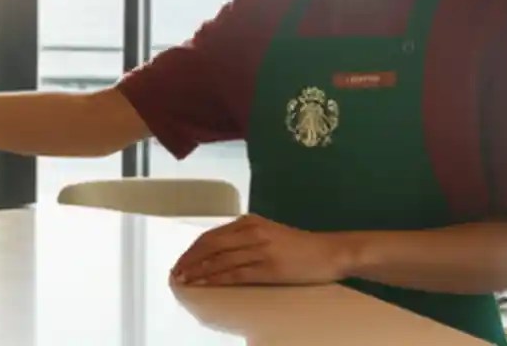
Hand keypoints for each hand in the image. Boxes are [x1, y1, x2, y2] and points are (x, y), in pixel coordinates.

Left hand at [171, 214, 352, 286]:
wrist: (330, 252)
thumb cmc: (298, 246)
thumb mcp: (267, 232)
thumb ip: (244, 237)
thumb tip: (216, 251)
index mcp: (249, 222)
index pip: (211, 235)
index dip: (192, 250)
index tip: (180, 262)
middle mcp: (251, 231)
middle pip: (210, 245)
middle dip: (189, 260)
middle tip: (176, 273)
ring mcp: (260, 249)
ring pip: (220, 260)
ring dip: (199, 271)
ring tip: (185, 281)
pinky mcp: (269, 267)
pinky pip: (236, 273)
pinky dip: (217, 279)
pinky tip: (205, 284)